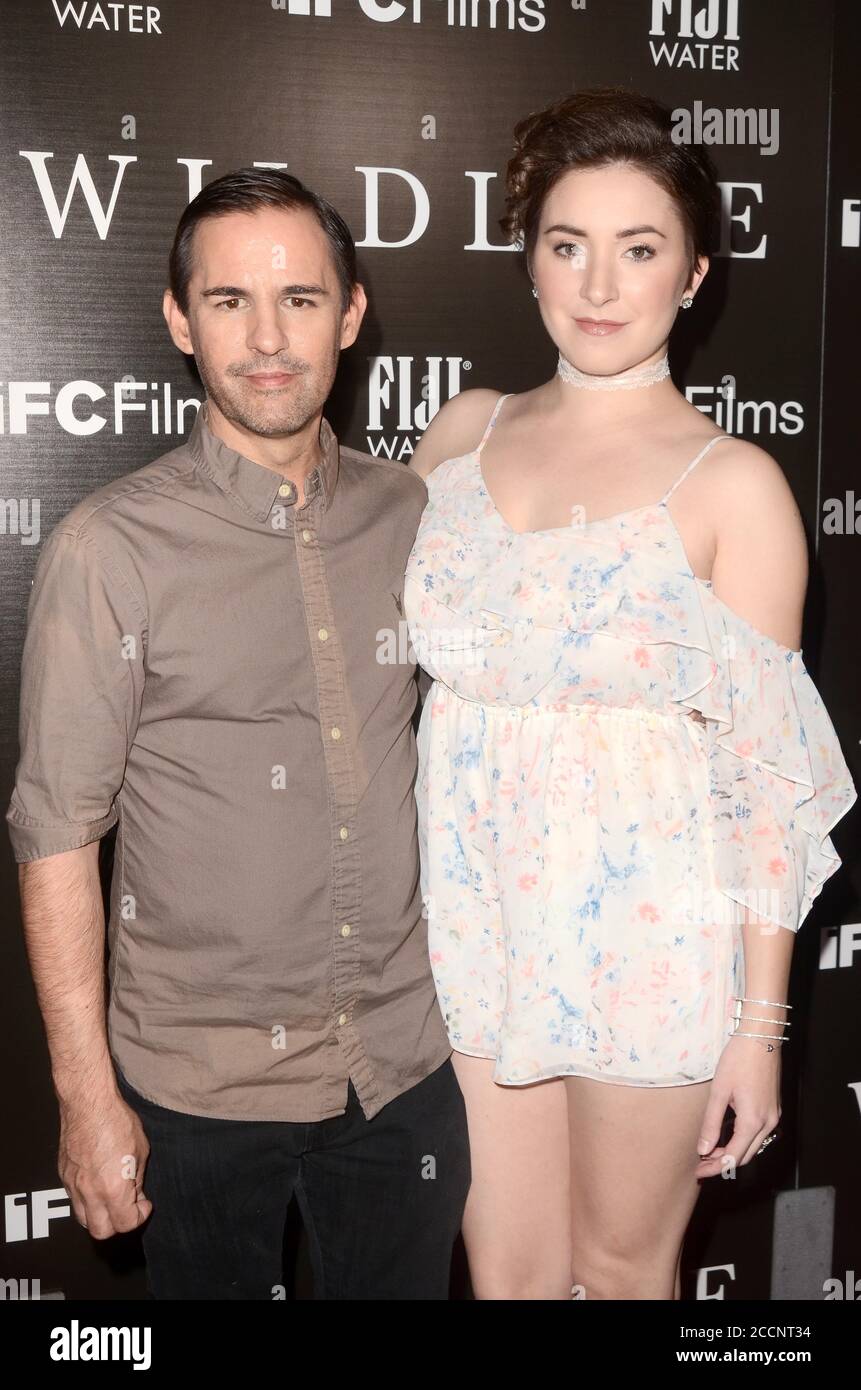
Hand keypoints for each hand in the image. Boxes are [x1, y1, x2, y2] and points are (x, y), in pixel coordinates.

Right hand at [58, 1093, 152, 1238]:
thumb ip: (137, 1179)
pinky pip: (74, 1200)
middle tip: (128, 1206)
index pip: (126, 1223)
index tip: (144, 1204)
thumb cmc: (116, 1121)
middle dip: (117, 1224)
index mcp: (113, 1188)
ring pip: (84, 1219)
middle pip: (101, 1231)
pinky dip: (87, 1200)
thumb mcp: (140, 1150)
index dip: (139, 1216)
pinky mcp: (63, 1176)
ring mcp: (73, 1186)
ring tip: (113, 1196)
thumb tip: (135, 1195)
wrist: (88, 1103)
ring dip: (100, 1215)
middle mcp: (90, 1192)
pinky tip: (98, 1183)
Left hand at [694, 1036, 781, 1179]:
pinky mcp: (774, 1109)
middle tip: (701, 1164)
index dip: (714, 1167)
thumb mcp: (719, 1092)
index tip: (698, 1172)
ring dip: (733, 1153)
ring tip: (709, 1151)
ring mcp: (773, 1116)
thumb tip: (703, 1149)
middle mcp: (768, 1124)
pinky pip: (758, 1134)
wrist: (761, 1037)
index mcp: (753, 1122)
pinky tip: (726, 1136)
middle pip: (745, 1156)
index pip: (732, 1157)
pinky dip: (742, 1141)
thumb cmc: (738, 1060)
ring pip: (753, 1147)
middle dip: (722, 1163)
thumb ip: (711, 1123)